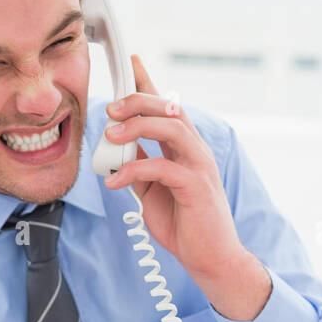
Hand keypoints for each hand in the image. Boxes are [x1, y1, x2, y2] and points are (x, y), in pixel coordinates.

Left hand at [102, 55, 271, 320]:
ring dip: (137, 127)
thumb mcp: (153, 191)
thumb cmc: (185, 224)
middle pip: (170, 109)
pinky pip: (162, 168)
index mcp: (186, 148)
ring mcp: (199, 166)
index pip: (168, 107)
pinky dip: (134, 171)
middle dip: (138, 102)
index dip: (149, 82)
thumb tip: (116, 151)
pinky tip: (114, 182)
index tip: (130, 62)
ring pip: (172, 129)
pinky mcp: (195, 187)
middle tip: (111, 108)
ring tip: (111, 135)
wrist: (210, 258)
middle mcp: (196, 150)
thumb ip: (140, 167)